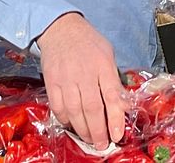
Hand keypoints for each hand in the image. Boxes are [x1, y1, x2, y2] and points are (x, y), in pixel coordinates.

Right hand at [36, 13, 128, 149]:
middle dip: (98, 131)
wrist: (60, 29)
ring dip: (82, 129)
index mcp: (103, 65)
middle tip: (102, 144)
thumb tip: (123, 105)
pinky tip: (71, 125)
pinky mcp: (51, 82)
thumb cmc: (88, 42)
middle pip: (92, 108)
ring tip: (89, 140)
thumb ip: (114, 80)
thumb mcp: (108, 54)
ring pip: (75, 111)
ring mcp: (66, 78)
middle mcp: (85, 73)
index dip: (115, 118)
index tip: (118, 134)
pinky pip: (58, 106)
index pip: (112, 96)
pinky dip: (65, 119)